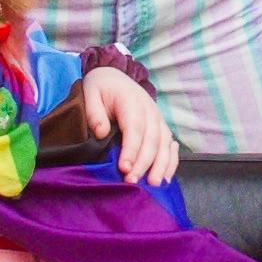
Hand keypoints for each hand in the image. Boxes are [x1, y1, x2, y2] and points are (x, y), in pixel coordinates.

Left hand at [81, 66, 180, 188]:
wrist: (115, 76)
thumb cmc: (102, 88)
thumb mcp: (91, 93)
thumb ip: (94, 113)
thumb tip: (101, 133)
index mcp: (132, 103)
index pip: (134, 129)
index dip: (131, 150)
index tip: (124, 168)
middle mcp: (150, 112)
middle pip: (152, 140)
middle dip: (144, 163)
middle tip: (132, 181)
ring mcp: (158, 119)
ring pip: (165, 145)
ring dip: (161, 166)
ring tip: (154, 184)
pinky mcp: (162, 127)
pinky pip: (170, 146)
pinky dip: (171, 162)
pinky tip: (166, 177)